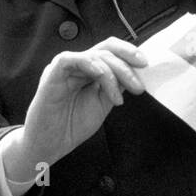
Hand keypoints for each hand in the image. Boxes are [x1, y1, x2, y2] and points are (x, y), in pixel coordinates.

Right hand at [5, 38, 148, 178]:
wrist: (50, 146)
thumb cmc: (72, 126)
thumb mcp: (102, 103)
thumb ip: (114, 86)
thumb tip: (133, 72)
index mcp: (88, 70)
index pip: (110, 51)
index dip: (129, 53)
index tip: (145, 65)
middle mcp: (77, 66)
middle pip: (105, 50)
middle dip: (126, 65)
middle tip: (138, 86)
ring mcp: (64, 68)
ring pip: (93, 55)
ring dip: (112, 73)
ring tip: (118, 98)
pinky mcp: (52, 74)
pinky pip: (71, 60)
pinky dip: (90, 65)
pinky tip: (101, 78)